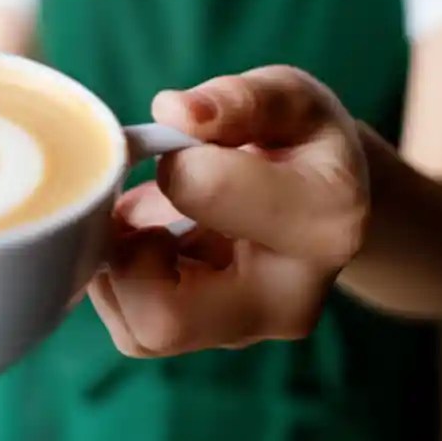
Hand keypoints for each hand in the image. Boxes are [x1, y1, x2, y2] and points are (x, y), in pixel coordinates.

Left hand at [89, 66, 369, 356]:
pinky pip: (132, 333)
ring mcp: (249, 332)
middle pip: (166, 314)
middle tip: (135, 197)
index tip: (186, 143)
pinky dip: (119, 284)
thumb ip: (238, 99)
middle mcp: (291, 300)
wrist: (323, 197)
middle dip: (125, 249)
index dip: (173, 159)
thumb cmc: (298, 138)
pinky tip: (146, 240)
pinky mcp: (210, 343)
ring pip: (140, 331)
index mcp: (323, 221)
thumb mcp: (286, 97)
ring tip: (144, 214)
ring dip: (118, 265)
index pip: (202, 192)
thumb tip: (172, 111)